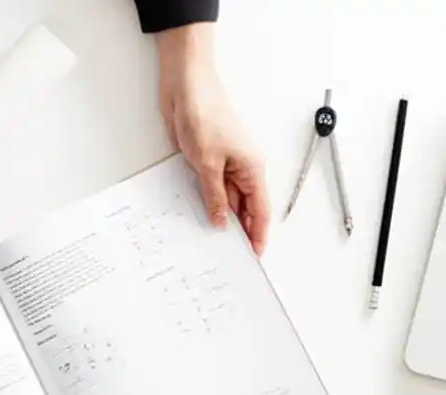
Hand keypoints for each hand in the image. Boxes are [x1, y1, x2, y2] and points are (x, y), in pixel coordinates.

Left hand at [155, 24, 270, 254]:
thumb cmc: (204, 113)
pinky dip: (206, 202)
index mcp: (252, 169)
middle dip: (237, 231)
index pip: (260, 210)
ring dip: (219, 217)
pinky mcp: (206, 159)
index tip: (254, 256)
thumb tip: (221, 222)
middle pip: (244, 208)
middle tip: (228, 256)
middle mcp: (242, 168)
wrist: (185, 86)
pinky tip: (198, 216)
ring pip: (226, 199)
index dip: (258, 234)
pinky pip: (210, 188)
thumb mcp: (208, 163)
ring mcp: (224, 164)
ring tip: (211, 243)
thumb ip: (215, 196)